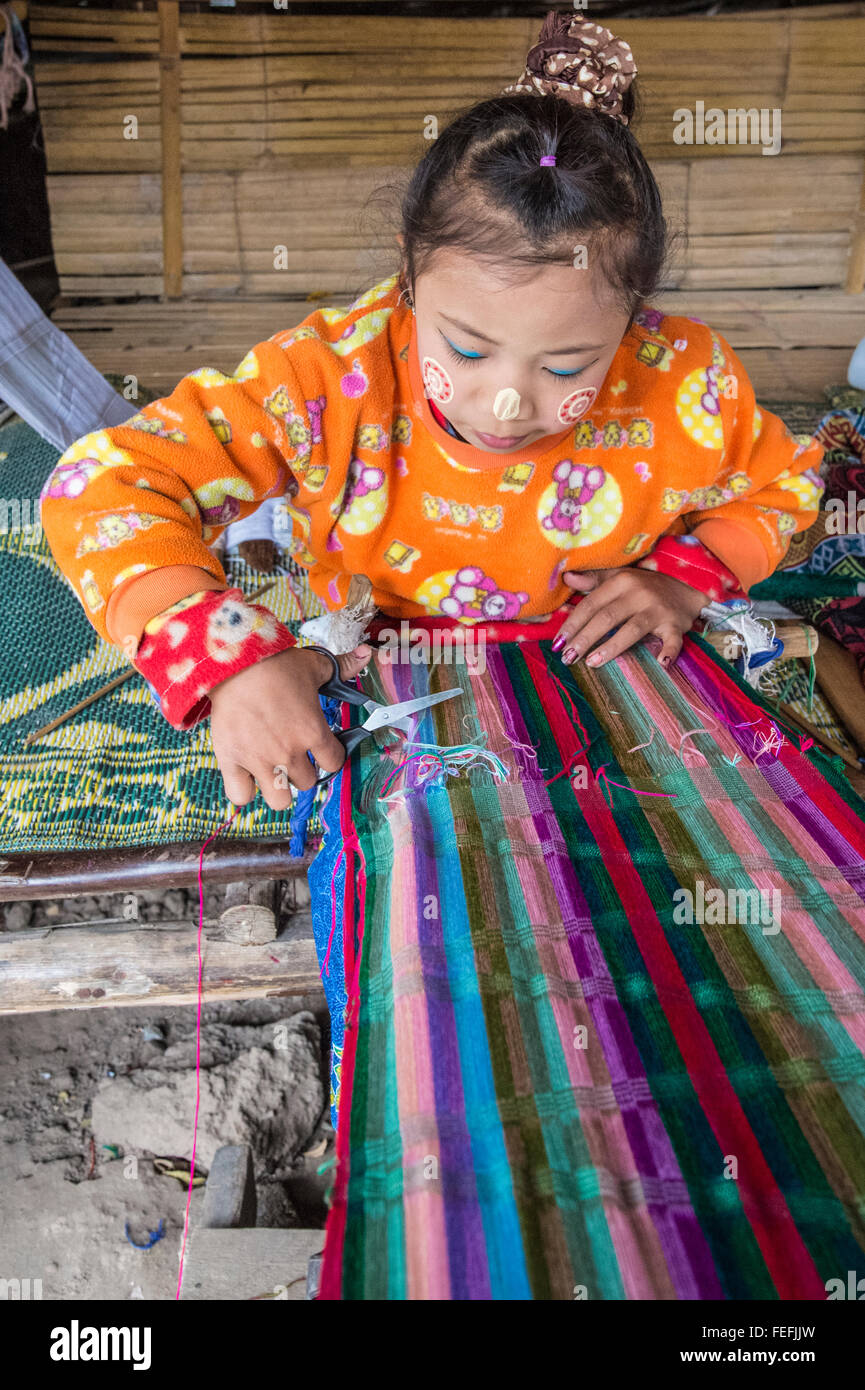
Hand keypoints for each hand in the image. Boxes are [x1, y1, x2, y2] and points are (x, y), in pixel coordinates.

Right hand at [209, 641, 371, 809]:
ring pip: (280, 800)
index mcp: (313, 732)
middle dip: (304, 770)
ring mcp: (260, 761)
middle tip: (294, 754)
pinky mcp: (232, 762)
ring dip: (280, 788)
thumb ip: (343, 666)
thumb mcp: (314, 664)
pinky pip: (241, 796)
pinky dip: (245, 790)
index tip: (323, 748)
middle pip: (307, 782)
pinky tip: (248, 776)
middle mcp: (289, 753)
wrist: (233, 663)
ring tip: (274, 772)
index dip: (331, 755)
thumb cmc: (275, 664)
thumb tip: (366, 654)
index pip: (334, 762)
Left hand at [553, 568, 708, 668]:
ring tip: (592, 663)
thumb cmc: (646, 586)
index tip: (557, 643)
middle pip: (607, 617)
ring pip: (632, 629)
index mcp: (622, 581)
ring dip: (611, 647)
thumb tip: (566, 578)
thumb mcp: (620, 576)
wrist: (688, 590)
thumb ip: (593, 579)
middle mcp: (639, 593)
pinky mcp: (676, 625)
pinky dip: (668, 652)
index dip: (573, 624)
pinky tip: (660, 664)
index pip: (591, 604)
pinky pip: (673, 640)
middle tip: (568, 658)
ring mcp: (658, 610)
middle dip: (584, 639)